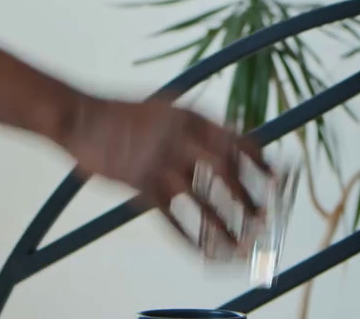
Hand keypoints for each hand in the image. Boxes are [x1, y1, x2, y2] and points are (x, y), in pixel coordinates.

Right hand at [60, 95, 264, 246]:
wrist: (82, 117)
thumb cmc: (125, 113)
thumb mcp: (166, 107)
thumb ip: (195, 125)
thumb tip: (229, 142)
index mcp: (192, 117)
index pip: (237, 140)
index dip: (260, 162)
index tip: (277, 179)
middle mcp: (181, 139)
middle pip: (227, 173)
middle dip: (249, 198)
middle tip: (265, 218)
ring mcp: (160, 163)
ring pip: (202, 203)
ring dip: (225, 227)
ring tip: (243, 246)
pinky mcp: (140, 185)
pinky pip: (172, 219)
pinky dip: (190, 239)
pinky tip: (203, 253)